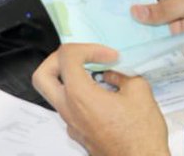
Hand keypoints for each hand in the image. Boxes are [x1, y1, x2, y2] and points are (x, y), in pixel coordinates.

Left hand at [32, 43, 168, 155]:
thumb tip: (114, 73)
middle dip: (59, 59)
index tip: (109, 56)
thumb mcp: (139, 91)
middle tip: (82, 57)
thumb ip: (123, 74)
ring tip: (99, 75)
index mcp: (79, 96)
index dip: (89, 48)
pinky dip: (82, 95)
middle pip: (42, 76)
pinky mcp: (79, 133)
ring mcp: (71, 125)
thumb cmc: (141, 135)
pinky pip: (71, 108)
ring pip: (56, 93)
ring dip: (72, 78)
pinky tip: (105, 95)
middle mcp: (69, 111)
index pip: (66, 57)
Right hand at [90, 0, 183, 64]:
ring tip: (92, 26)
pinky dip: (130, 43)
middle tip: (85, 1)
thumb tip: (136, 12)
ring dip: (116, 21)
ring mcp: (162, 19)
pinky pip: (143, 40)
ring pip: (132, 18)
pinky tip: (115, 47)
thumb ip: (166, 7)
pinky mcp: (166, 40)